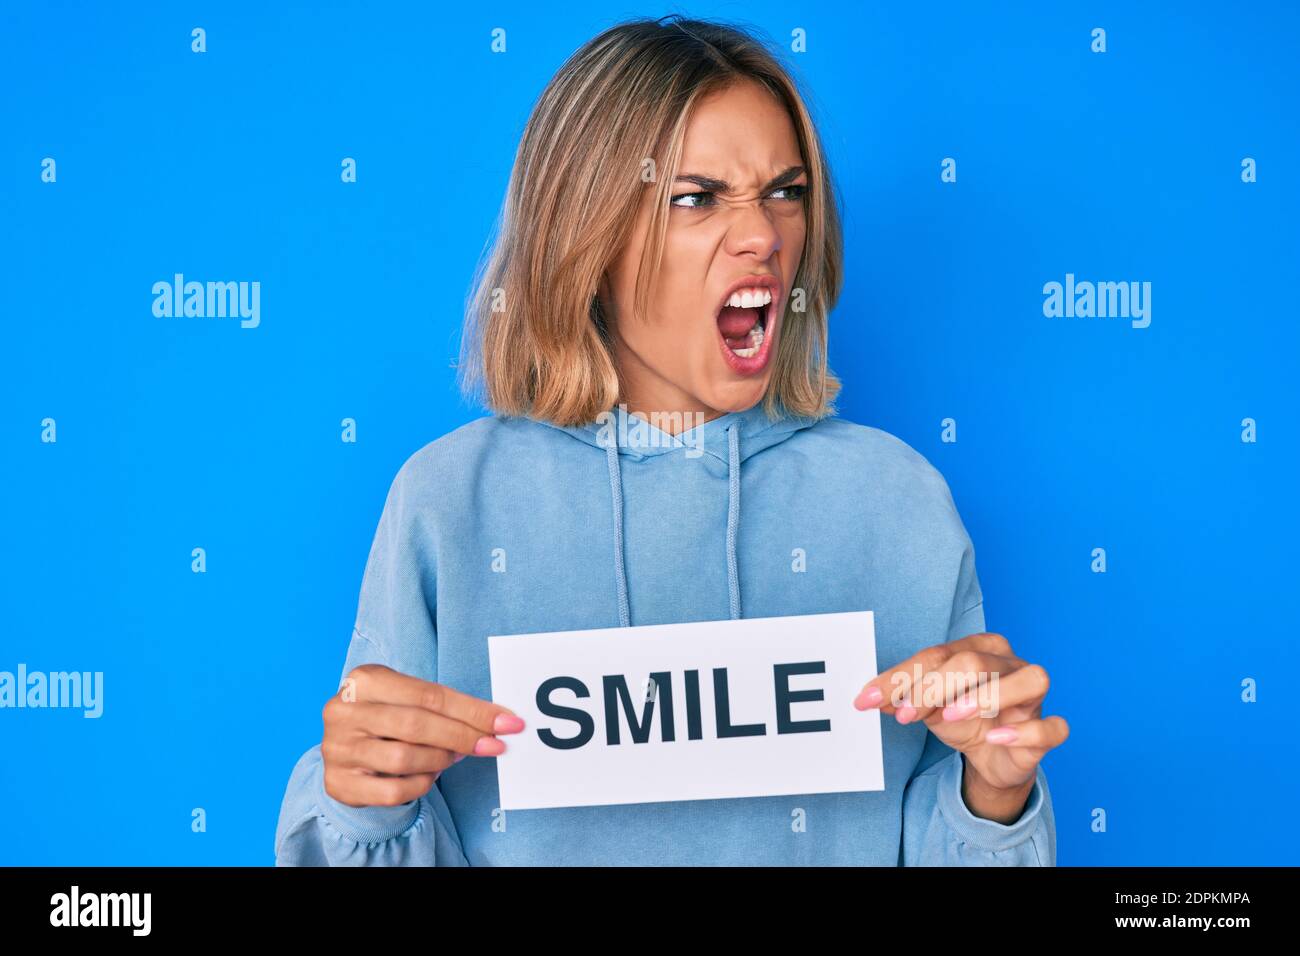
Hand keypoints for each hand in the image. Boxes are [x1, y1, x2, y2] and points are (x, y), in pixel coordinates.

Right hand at [321, 663, 525, 807]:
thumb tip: (497, 720)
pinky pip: (393, 790)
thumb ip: (443, 705)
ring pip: (405, 758)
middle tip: (493, 744)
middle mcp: (344, 711)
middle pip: (417, 725)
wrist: (344, 748)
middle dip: (463, 736)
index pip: (429, 694)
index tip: (507, 722)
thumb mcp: (407, 698)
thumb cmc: (387, 717)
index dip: (472, 710)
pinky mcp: (339, 783)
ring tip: (453, 756)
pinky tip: (430, 775)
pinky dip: (421, 785)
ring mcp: (337, 748)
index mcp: (365, 679)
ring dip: (440, 760)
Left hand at [853, 632, 1068, 814]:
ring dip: (983, 697)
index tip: (869, 700)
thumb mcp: (926, 707)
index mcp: (979, 648)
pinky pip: (1051, 726)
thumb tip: (869, 697)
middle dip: (931, 688)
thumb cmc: (962, 719)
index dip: (902, 678)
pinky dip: (1024, 731)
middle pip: (972, 662)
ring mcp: (1033, 696)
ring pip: (1025, 680)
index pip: (936, 655)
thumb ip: (901, 697)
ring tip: (949, 716)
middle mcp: (1009, 663)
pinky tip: (996, 737)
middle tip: (903, 716)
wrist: (991, 757)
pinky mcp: (1046, 728)